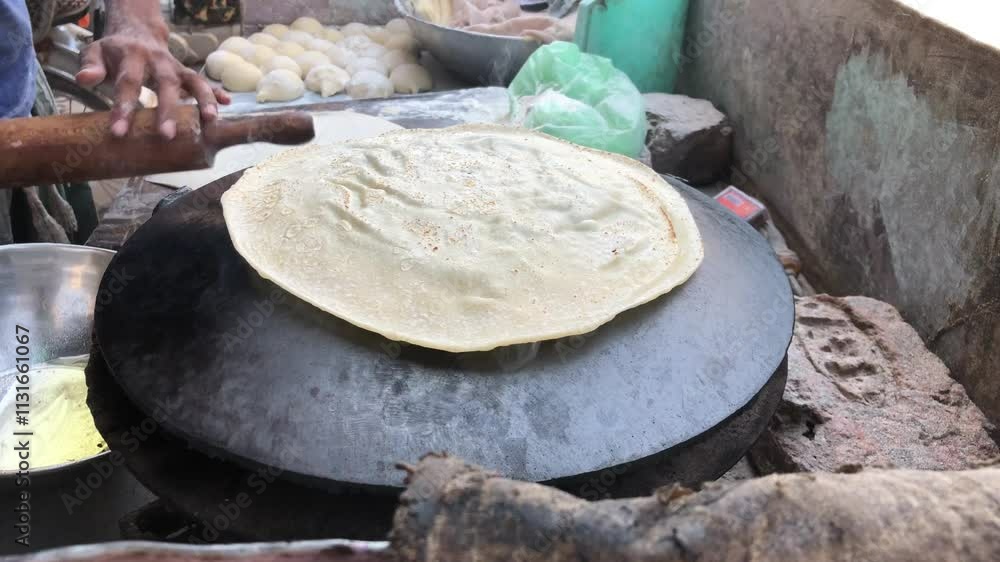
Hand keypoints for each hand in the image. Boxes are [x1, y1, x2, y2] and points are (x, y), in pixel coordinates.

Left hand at [76, 24, 230, 139]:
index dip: (123, 108)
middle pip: (165, 85)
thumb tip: (85, 80)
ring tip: (210, 119)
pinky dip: (216, 92)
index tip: (119, 132)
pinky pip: (204, 82)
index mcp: (132, 56)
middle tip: (166, 135)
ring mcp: (175, 67)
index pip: (128, 83)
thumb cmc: (115, 51)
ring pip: (193, 81)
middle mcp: (158, 61)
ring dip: (204, 99)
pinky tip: (227, 103)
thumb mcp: (96, 52)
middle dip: (167, 110)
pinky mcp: (186, 73)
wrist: (137, 31)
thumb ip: (91, 66)